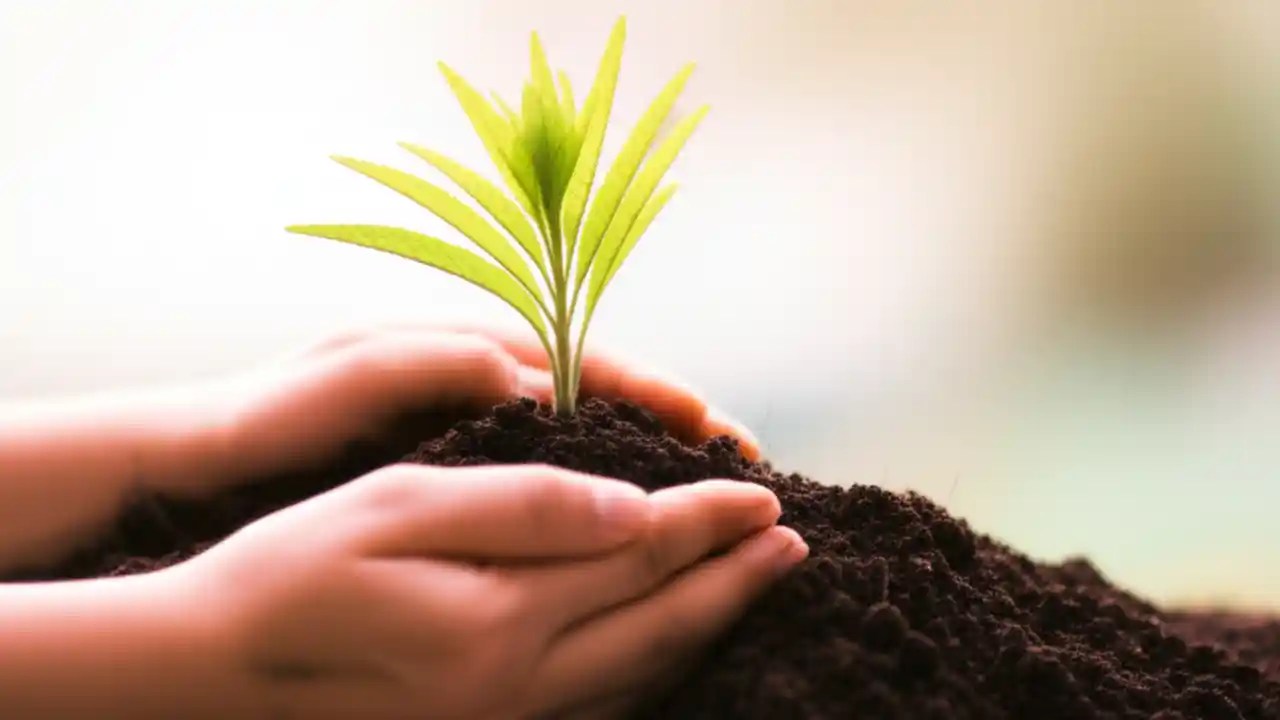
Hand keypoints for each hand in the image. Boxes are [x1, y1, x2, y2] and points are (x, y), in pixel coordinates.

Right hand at [170, 463, 805, 718]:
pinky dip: (654, 673)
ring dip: (706, 626)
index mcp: (503, 616)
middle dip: (732, 579)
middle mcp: (520, 683)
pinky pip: (603, 709)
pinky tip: (669, 653)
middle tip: (791, 540)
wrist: (211, 673)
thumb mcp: (398, 507)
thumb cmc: (292, 571)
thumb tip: (630, 506)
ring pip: (643, 674)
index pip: (640, 557)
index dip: (709, 522)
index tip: (761, 493)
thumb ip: (522, 507)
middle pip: (660, 624)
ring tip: (753, 587)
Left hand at [176, 325, 758, 496]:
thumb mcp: (366, 373)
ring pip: (583, 443)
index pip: (590, 364)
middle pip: (603, 399)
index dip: (658, 395)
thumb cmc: (281, 408)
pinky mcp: (454, 465)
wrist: (207, 449)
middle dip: (674, 431)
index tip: (717, 430)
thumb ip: (454, 368)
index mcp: (471, 348)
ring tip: (705, 502)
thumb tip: (547, 386)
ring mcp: (473, 424)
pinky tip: (621, 530)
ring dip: (646, 466)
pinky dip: (594, 496)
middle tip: (741, 470)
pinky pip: (546, 476)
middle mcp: (484, 379)